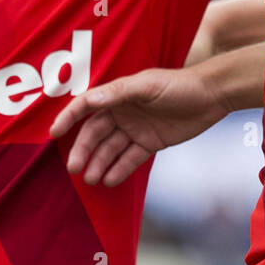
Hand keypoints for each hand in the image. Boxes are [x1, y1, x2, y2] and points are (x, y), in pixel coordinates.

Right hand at [48, 67, 229, 186]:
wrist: (211, 96)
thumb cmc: (178, 84)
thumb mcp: (147, 86)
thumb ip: (119, 93)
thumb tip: (90, 99)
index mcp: (118, 94)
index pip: (87, 106)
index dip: (69, 118)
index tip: (53, 134)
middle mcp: (123, 111)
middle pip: (96, 133)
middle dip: (84, 150)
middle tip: (74, 169)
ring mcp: (136, 128)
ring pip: (111, 149)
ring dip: (99, 163)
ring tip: (90, 180)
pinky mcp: (150, 143)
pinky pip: (130, 158)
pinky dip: (119, 169)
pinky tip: (109, 180)